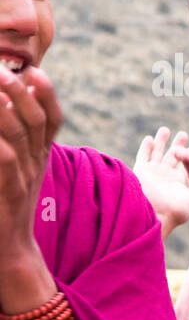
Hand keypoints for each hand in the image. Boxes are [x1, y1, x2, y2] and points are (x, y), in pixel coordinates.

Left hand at [0, 67, 60, 271]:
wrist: (9, 250)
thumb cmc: (4, 207)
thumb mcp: (14, 172)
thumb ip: (13, 144)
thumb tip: (7, 109)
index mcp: (39, 156)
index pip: (52, 120)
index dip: (47, 95)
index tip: (36, 70)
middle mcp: (36, 163)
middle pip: (38, 121)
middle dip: (23, 92)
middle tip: (5, 69)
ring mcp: (25, 177)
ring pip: (22, 134)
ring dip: (7, 108)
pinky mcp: (10, 192)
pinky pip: (6, 161)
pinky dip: (0, 142)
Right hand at [133, 127, 188, 238]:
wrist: (155, 214)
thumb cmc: (176, 210)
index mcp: (178, 182)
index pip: (184, 165)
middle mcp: (165, 176)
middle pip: (172, 156)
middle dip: (177, 145)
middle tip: (183, 134)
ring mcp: (153, 173)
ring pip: (157, 153)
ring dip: (161, 141)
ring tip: (166, 129)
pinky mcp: (141, 170)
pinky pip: (143, 156)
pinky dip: (146, 147)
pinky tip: (150, 138)